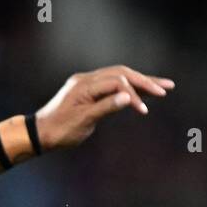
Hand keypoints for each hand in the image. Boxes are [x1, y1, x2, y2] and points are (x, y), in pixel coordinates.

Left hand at [35, 65, 174, 149]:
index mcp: (84, 85)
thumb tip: (128, 96)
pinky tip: (143, 91)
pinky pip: (112, 84)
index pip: (116, 82)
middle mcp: (86, 79)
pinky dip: (128, 88)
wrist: (39, 133)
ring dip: (140, 81)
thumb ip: (106, 107)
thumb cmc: (60, 130)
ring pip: (119, 77)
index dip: (133, 94)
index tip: (144, 110)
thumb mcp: (83, 122)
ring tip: (163, 87)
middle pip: (121, 73)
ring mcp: (87, 83)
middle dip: (145, 81)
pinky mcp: (88, 90)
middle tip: (167, 88)